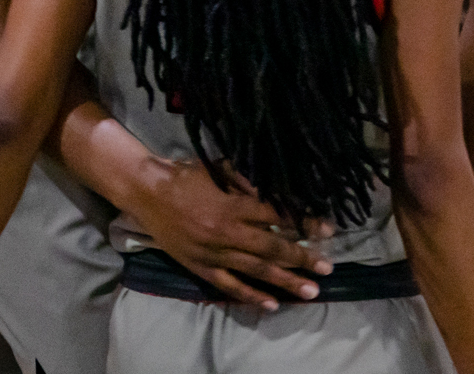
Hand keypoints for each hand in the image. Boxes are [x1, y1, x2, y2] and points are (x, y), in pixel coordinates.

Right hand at [128, 159, 333, 308]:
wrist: (146, 192)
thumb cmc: (185, 176)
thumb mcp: (219, 169)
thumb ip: (248, 181)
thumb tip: (278, 191)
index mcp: (233, 206)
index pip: (277, 217)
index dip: (304, 223)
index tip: (327, 230)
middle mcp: (227, 233)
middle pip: (272, 248)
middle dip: (302, 258)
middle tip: (327, 267)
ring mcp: (213, 254)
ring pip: (255, 271)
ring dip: (285, 282)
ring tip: (310, 291)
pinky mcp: (201, 268)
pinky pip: (229, 286)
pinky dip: (251, 296)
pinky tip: (271, 304)